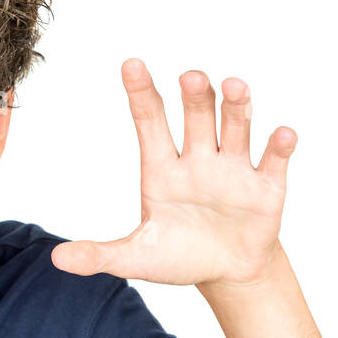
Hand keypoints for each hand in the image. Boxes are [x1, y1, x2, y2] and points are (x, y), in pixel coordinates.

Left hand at [50, 58, 296, 289]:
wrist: (227, 273)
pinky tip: (281, 135)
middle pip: (197, 117)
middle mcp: (198, 159)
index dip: (141, 93)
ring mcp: (233, 169)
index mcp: (162, 168)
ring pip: (235, 128)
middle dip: (196, 96)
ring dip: (236, 107)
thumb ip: (99, 255)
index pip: (149, 121)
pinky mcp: (266, 187)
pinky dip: (278, 146)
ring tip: (234, 87)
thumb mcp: (135, 258)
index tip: (131, 64)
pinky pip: (273, 160)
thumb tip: (56, 260)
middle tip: (190, 78)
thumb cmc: (178, 256)